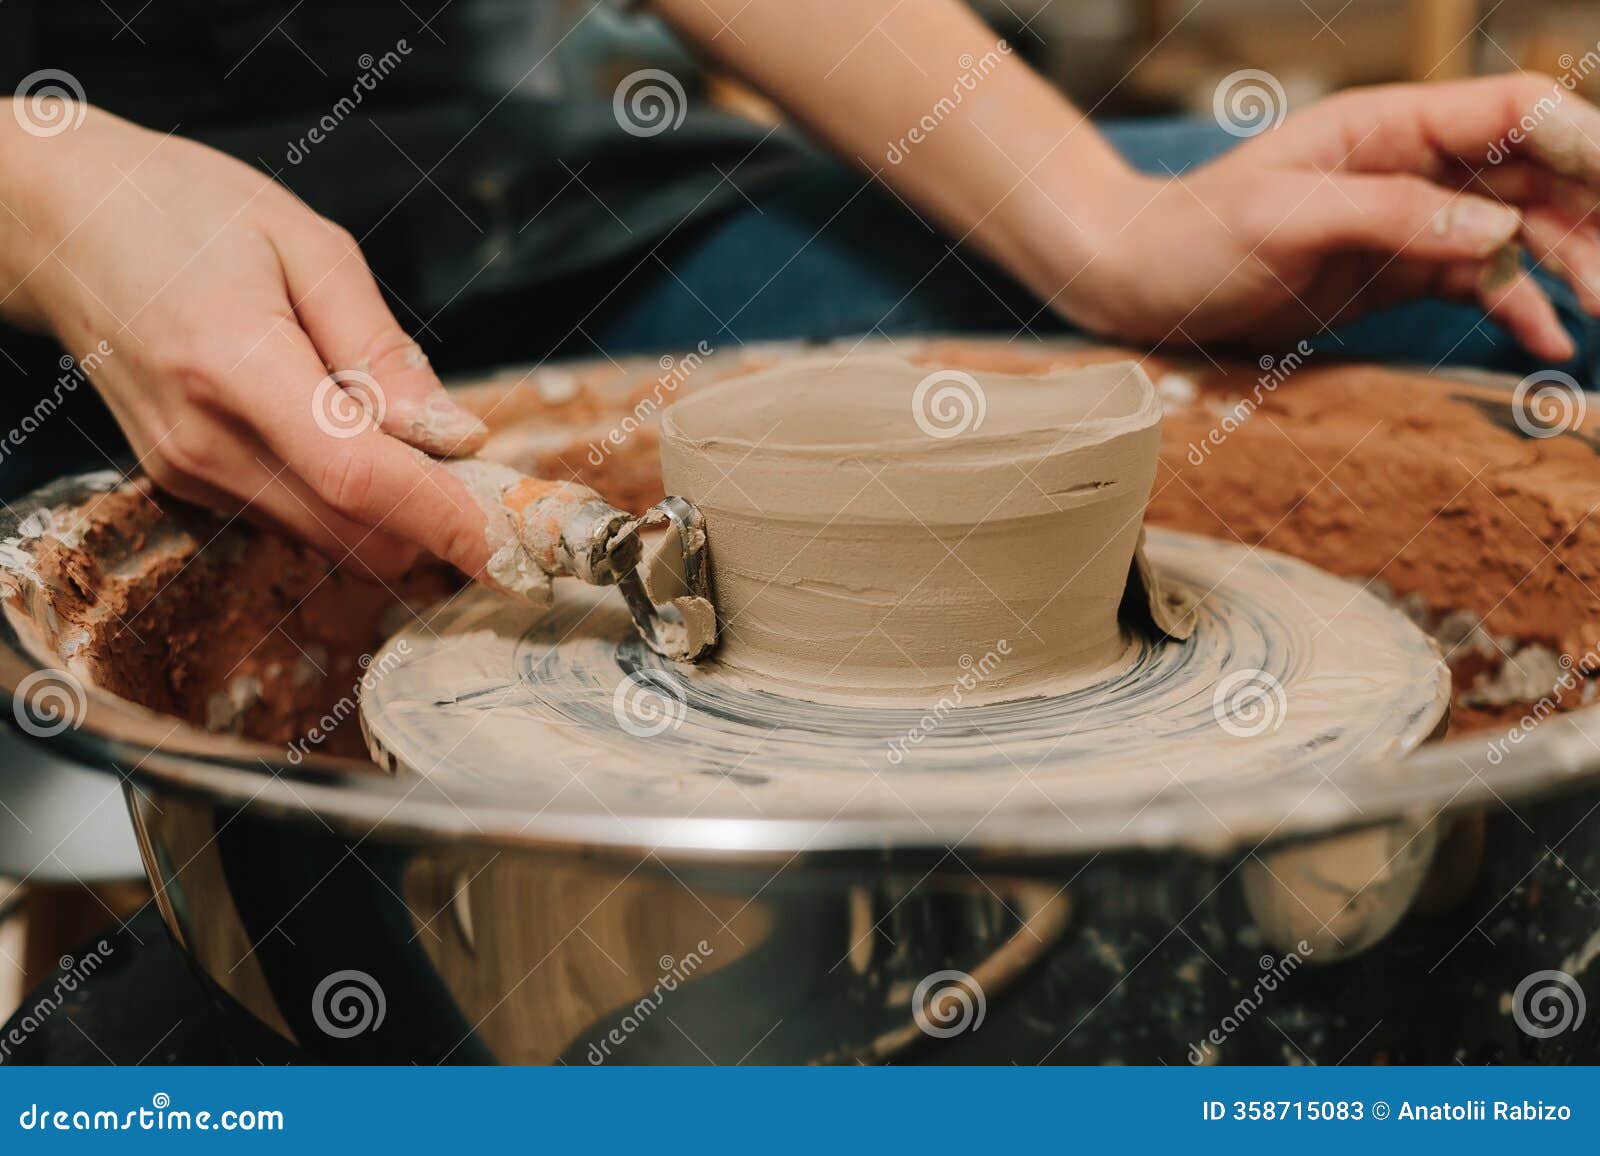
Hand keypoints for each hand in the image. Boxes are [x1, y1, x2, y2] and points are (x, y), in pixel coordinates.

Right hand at [0, 103, 498, 581]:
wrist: (65, 223)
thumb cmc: (187, 210)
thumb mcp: (308, 245)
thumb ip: (382, 349)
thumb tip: (454, 435)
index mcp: (232, 361)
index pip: (356, 474)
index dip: (444, 516)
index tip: (514, 541)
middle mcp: (203, 439)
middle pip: (354, 529)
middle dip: (436, 518)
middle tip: (488, 474)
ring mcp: (188, 471)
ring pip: (331, 539)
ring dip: (395, 513)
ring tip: (416, 439)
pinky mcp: (187, 484)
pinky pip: (298, 519)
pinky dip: (349, 501)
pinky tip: (353, 435)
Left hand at [1058, 74, 1599, 360]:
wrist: (1138, 284)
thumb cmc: (1194, 235)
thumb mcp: (1284, 219)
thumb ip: (1391, 216)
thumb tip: (1495, 232)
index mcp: (1388, 124)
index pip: (1513, 111)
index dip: (1580, 140)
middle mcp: (1411, 164)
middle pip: (1533, 174)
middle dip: (1587, 216)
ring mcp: (1408, 221)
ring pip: (1515, 232)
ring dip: (1564, 264)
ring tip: (1594, 310)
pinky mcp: (1393, 274)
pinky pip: (1475, 284)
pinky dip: (1515, 306)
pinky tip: (1545, 340)